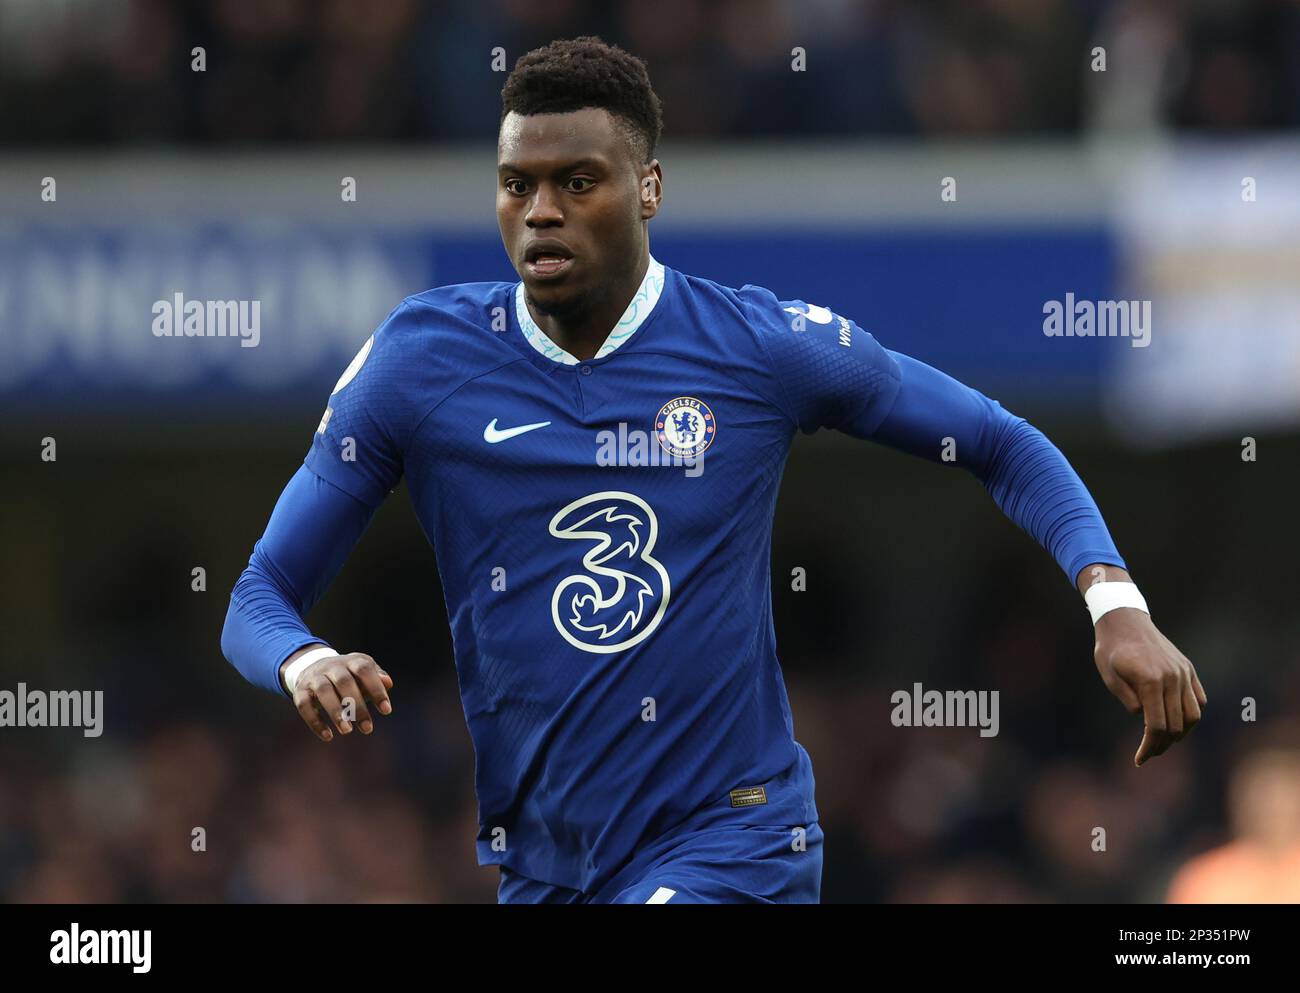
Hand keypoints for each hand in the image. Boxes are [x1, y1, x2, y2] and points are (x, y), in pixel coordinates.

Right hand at [281, 648, 393, 741]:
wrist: (312, 666)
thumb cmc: (348, 674)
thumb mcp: (363, 672)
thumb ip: (377, 677)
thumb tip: (388, 683)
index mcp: (351, 661)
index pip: (364, 670)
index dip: (376, 689)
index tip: (386, 711)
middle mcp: (331, 666)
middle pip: (344, 682)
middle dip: (357, 706)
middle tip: (368, 728)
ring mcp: (314, 678)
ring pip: (324, 691)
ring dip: (335, 712)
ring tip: (347, 731)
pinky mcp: (300, 691)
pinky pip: (304, 705)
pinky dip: (315, 722)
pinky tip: (328, 737)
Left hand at [1092, 608, 1206, 765]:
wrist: (1124, 621)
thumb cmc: (1111, 650)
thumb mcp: (1109, 677)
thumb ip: (1128, 700)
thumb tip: (1145, 719)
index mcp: (1151, 680)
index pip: (1157, 726)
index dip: (1149, 746)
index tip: (1139, 759)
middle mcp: (1173, 677)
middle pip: (1177, 725)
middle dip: (1163, 744)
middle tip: (1149, 753)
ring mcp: (1184, 673)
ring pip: (1194, 715)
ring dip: (1181, 733)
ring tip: (1165, 741)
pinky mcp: (1188, 669)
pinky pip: (1199, 699)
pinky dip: (1191, 715)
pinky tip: (1177, 723)